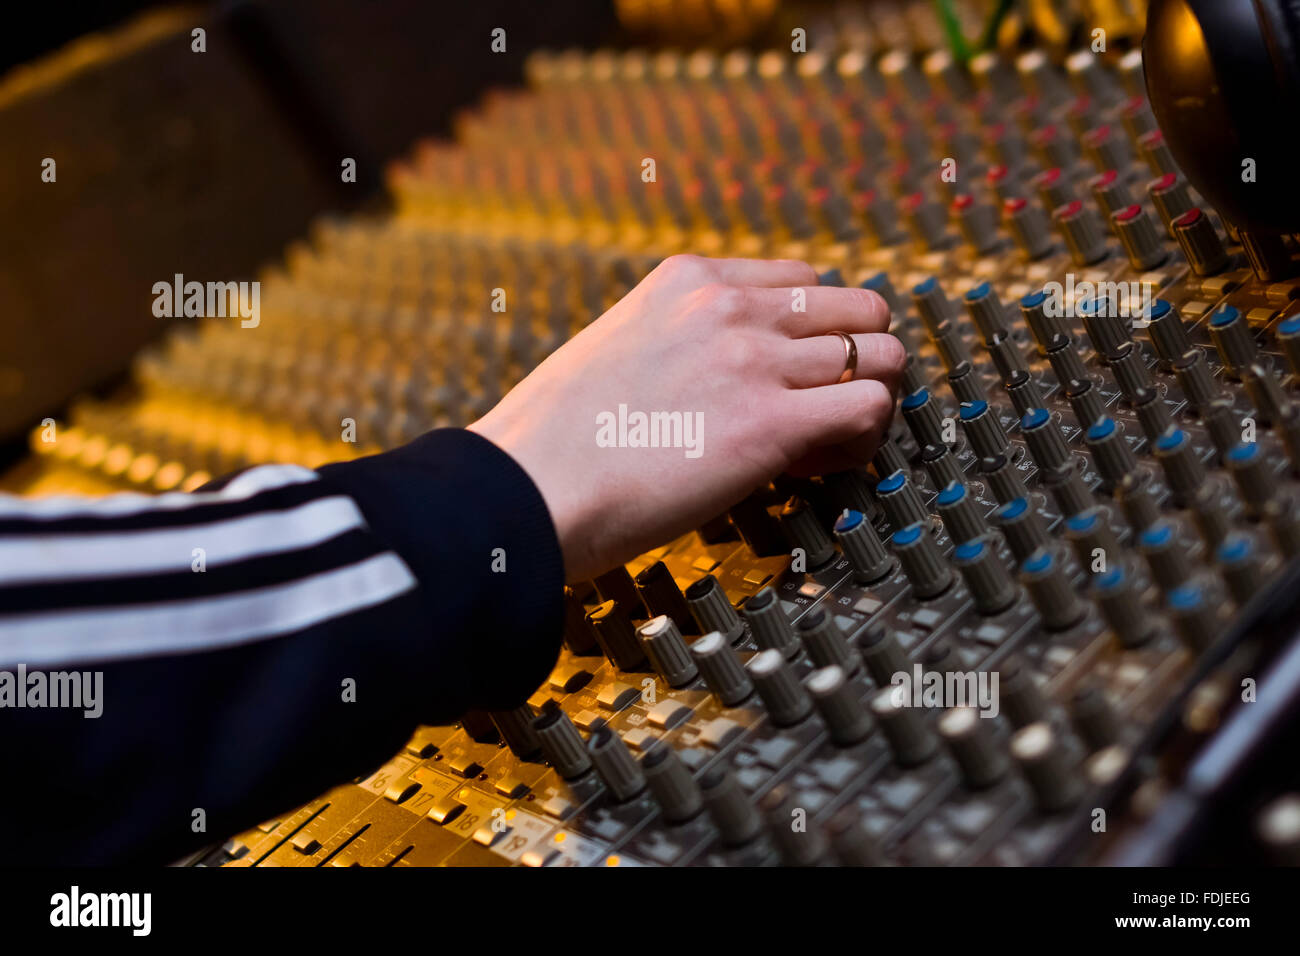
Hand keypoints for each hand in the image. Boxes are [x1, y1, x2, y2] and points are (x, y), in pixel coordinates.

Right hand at [468, 254, 903, 582]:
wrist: (527, 486)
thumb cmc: (555, 440)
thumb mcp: (616, 349)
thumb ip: (677, 343)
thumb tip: (714, 381)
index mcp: (689, 280)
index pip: (804, 279)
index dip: (815, 331)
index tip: (794, 376)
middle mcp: (731, 306)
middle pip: (859, 307)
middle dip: (858, 358)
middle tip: (827, 408)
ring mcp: (755, 359)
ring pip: (881, 356)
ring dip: (869, 402)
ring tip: (828, 444)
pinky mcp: (770, 423)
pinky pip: (870, 410)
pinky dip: (863, 439)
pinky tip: (820, 466)